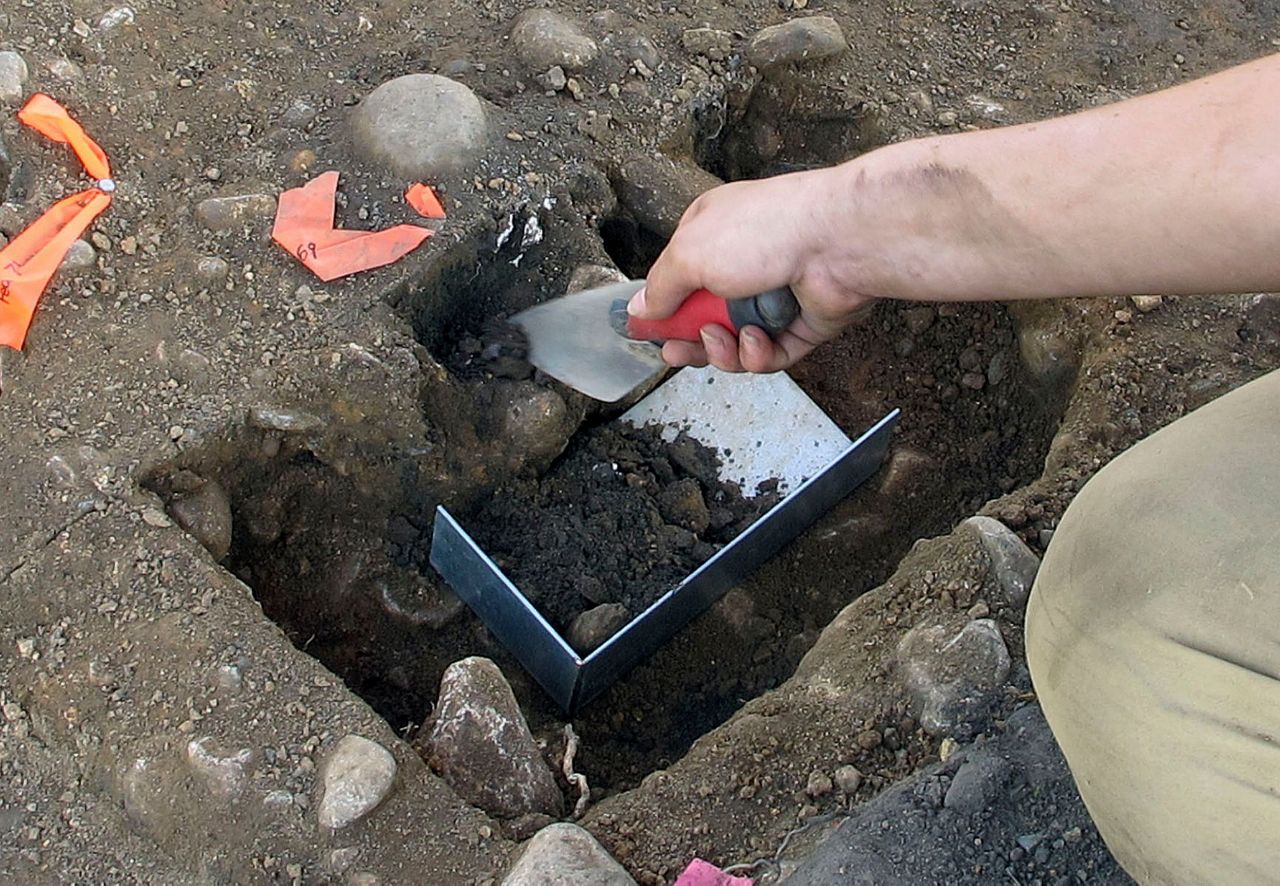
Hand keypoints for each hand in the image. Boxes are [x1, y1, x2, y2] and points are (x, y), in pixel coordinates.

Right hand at [626, 167, 874, 371]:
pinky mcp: (803, 323)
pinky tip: (757, 341)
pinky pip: (771, 353)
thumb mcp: (689, 254)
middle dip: (690, 340)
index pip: (681, 276)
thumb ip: (661, 287)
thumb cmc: (765, 230)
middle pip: (707, 316)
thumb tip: (640, 308)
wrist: (837, 241)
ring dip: (724, 350)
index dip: (665, 306)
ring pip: (737, 342)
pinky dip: (759, 354)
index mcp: (714, 233)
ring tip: (722, 340)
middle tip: (676, 353)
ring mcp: (776, 294)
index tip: (650, 328)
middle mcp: (746, 262)